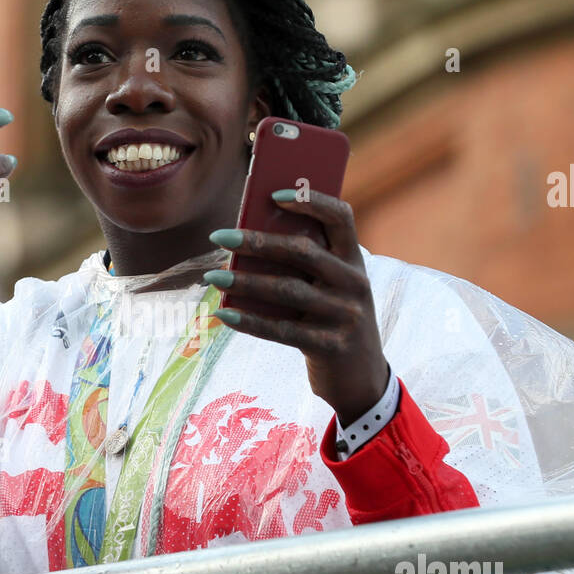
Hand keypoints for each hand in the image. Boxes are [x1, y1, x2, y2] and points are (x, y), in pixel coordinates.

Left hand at [204, 189, 389, 425]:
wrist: (361, 378)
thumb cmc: (332, 320)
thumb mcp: (331, 288)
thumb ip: (306, 264)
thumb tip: (249, 240)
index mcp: (354, 260)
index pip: (340, 216)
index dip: (310, 200)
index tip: (273, 194)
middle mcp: (354, 283)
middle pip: (303, 251)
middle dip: (257, 241)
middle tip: (219, 236)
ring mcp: (345, 315)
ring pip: (287, 290)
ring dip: (245, 280)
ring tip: (212, 276)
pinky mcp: (330, 345)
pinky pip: (282, 330)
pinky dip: (249, 321)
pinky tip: (224, 313)